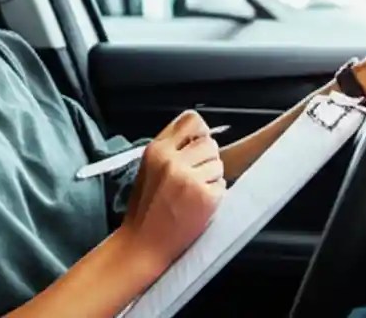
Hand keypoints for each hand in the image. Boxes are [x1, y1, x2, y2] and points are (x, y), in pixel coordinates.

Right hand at [121, 111, 225, 269]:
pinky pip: (222, 184)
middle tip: (193, 177)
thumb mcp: (148, 168)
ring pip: (218, 163)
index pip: (192, 121)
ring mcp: (190, 179)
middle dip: (206, 159)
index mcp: (157, 150)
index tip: (196, 146)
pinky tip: (198, 204)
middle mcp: (173, 161)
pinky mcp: (206, 197)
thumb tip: (199, 133)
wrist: (143, 244)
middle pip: (209, 142)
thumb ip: (170, 148)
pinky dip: (215, 194)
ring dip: (211, 177)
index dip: (198, 133)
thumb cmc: (145, 209)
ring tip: (193, 192)